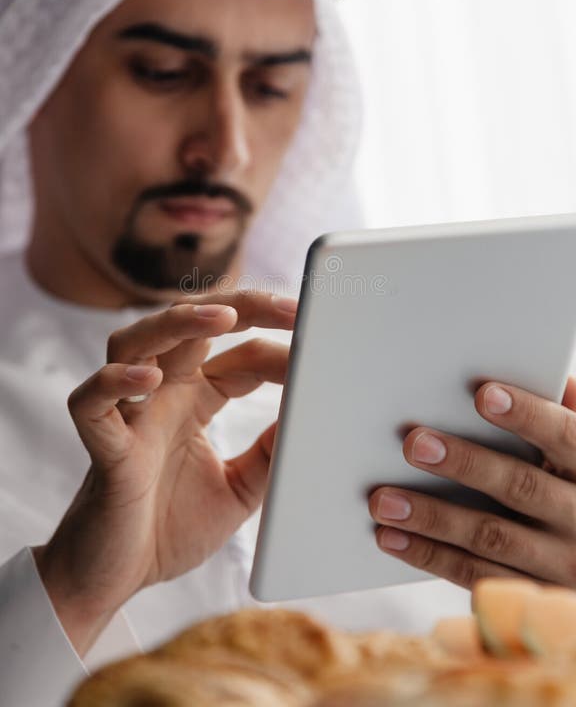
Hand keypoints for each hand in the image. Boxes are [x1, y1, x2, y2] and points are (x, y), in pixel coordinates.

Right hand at [34, 292, 295, 654]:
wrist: (115, 580)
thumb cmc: (168, 529)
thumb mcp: (240, 488)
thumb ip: (269, 453)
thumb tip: (308, 417)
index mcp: (194, 400)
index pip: (238, 355)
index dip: (277, 349)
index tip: (316, 350)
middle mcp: (160, 396)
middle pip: (188, 328)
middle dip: (236, 308)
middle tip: (286, 307)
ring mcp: (129, 418)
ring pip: (135, 344)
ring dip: (177, 324)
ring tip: (223, 319)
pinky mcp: (104, 449)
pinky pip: (92, 403)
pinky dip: (114, 383)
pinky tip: (147, 377)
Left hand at [368, 376, 575, 590]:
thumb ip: (572, 417)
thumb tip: (554, 376)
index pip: (564, 437)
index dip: (527, 415)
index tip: (484, 394)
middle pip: (520, 486)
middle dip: (465, 463)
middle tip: (414, 444)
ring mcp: (556, 563)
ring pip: (490, 537)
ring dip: (431, 517)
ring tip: (383, 500)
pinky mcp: (526, 594)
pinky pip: (475, 575)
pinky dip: (429, 555)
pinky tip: (391, 537)